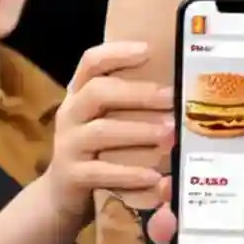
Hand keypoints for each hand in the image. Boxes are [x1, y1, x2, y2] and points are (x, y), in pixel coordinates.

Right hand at [44, 42, 174, 219]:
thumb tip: (182, 90)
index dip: (117, 53)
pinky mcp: (71, 175)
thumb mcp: (108, 120)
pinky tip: (154, 176)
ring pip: (101, 131)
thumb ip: (132, 104)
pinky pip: (101, 172)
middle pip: (98, 92)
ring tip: (170, 134)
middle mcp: (71, 114)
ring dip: (139, 131)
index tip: (148, 50)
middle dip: (138, 93)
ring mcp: (68, 144)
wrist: (62, 194)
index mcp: (80, 94)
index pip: (91, 62)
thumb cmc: (97, 149)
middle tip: (172, 98)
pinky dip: (129, 173)